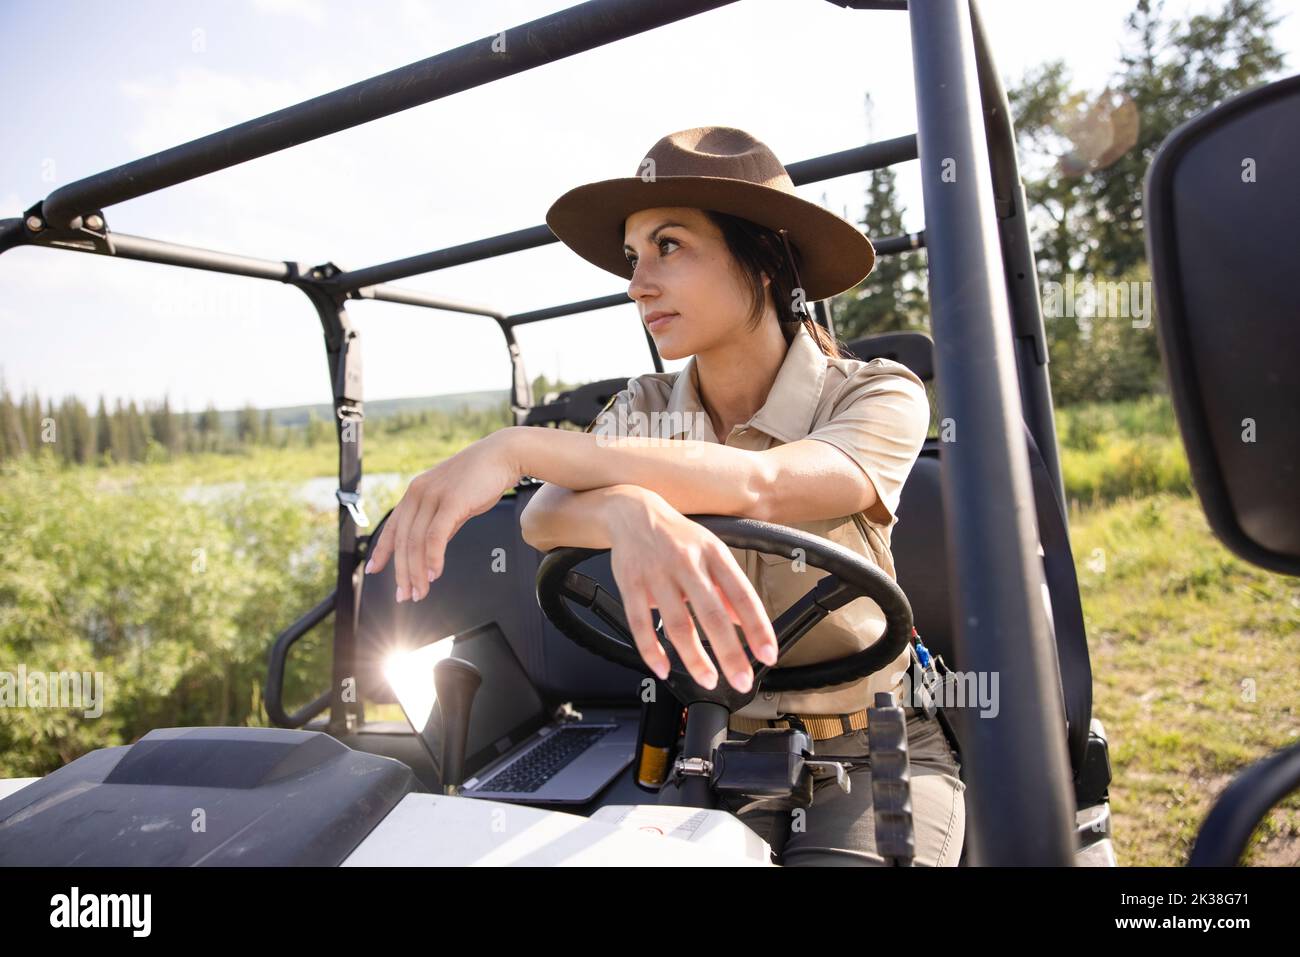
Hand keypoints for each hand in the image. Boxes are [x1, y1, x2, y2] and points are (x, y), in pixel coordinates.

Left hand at [365, 429, 520, 601]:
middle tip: (404, 595)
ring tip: (420, 591)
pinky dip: (433, 558)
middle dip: (401, 572)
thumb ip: (440, 522)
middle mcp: (419, 493)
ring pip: (417, 542)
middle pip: (403, 540)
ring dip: (417, 572)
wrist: (503, 455)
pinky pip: (436, 536)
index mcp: (415, 492)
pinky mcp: (451, 502)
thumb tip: (433, 548)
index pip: (392, 527)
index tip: (373, 569)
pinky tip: (434, 574)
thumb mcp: (453, 500)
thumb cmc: (481, 477)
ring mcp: (433, 496)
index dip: (382, 551)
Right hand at [606, 490, 779, 692]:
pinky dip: (651, 650)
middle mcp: (688, 563)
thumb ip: (727, 589)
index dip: (757, 627)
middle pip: (712, 614)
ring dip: (694, 658)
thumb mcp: (711, 552)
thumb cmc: (678, 536)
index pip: (743, 595)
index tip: (768, 655)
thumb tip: (745, 622)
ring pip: (678, 623)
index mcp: (714, 555)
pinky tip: (663, 668)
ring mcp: (657, 574)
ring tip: (707, 680)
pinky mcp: (631, 584)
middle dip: (729, 652)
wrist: (633, 512)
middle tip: (741, 680)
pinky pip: (640, 623)